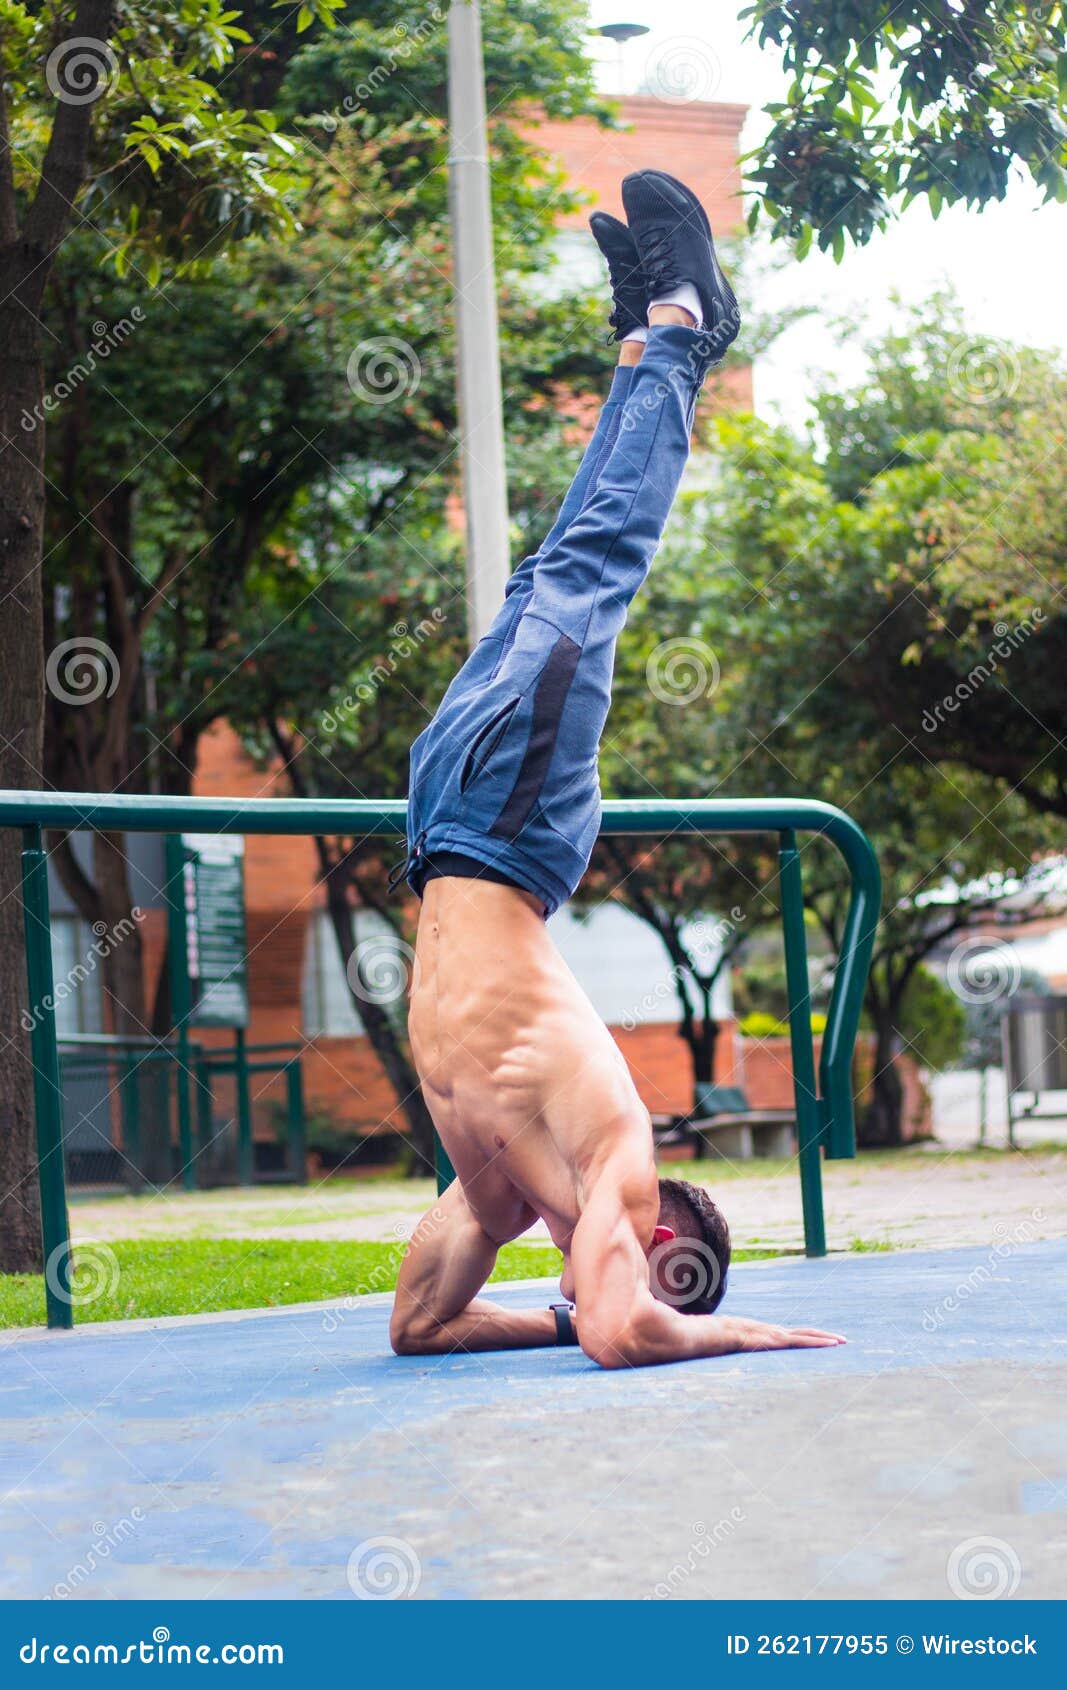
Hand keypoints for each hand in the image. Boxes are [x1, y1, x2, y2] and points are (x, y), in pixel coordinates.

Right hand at [721, 1318, 845, 1352]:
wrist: (720, 1333)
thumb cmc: (723, 1340)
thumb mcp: (734, 1347)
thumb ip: (736, 1351)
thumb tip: (729, 1358)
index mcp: (769, 1336)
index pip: (794, 1336)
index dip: (809, 1338)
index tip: (823, 1340)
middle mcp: (778, 1333)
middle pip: (806, 1333)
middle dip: (824, 1336)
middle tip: (842, 1341)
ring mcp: (779, 1335)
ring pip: (809, 1335)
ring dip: (826, 1338)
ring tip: (842, 1341)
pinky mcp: (779, 1340)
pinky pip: (803, 1341)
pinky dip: (819, 1342)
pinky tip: (832, 1344)